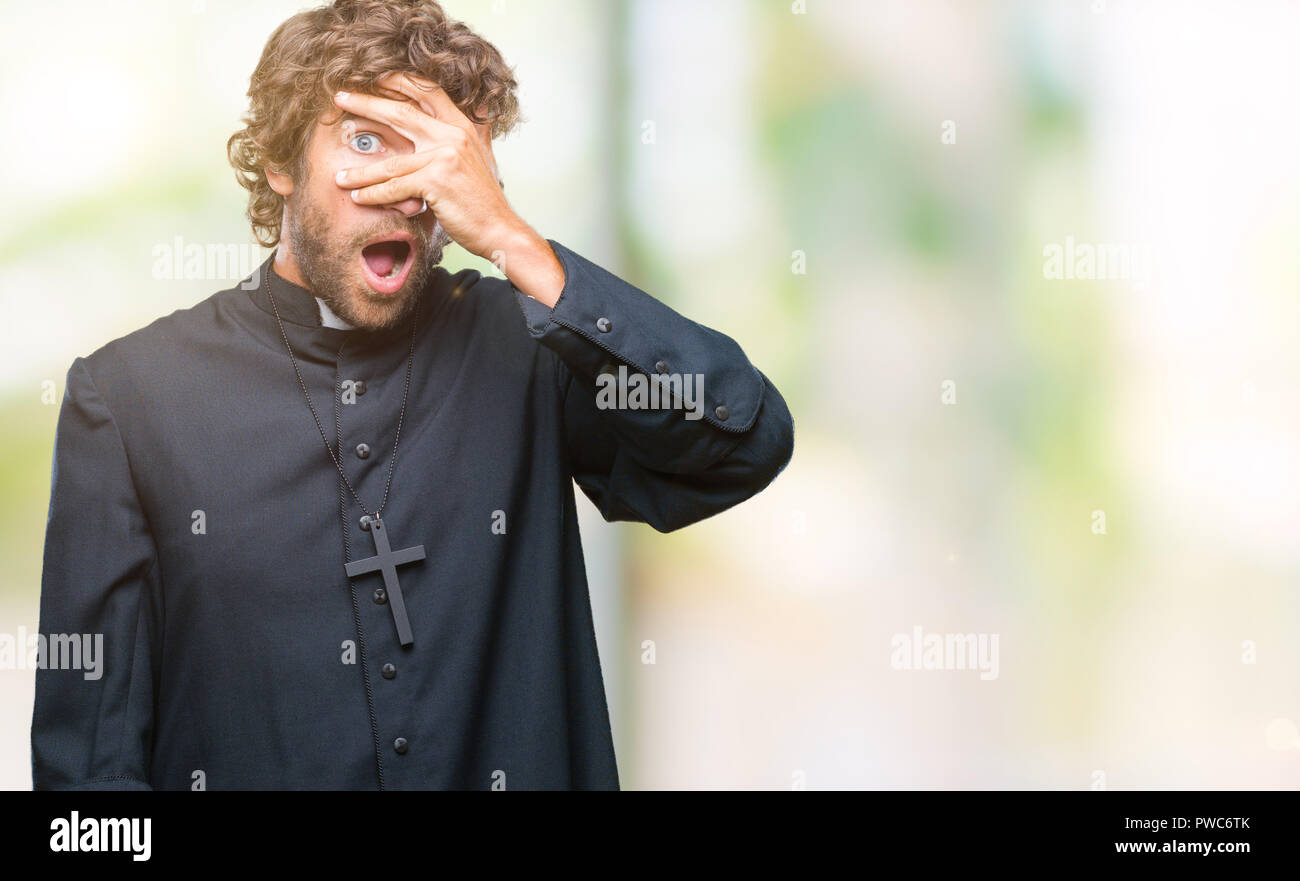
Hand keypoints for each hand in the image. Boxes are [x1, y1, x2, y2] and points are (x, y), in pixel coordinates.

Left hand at [332, 73, 516, 259]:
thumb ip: (472, 133)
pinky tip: (359, 198)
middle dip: (366, 104)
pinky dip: (374, 195)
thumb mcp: (482, 157)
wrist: (499, 229)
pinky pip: (394, 187)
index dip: (398, 81)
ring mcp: (444, 157)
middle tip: (340, 98)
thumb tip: (472, 109)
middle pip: (400, 113)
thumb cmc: (484, 200)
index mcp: (462, 126)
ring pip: (391, 162)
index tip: (373, 78)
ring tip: (340, 176)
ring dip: (361, 172)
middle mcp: (452, 136)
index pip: (427, 92)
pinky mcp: (435, 181)